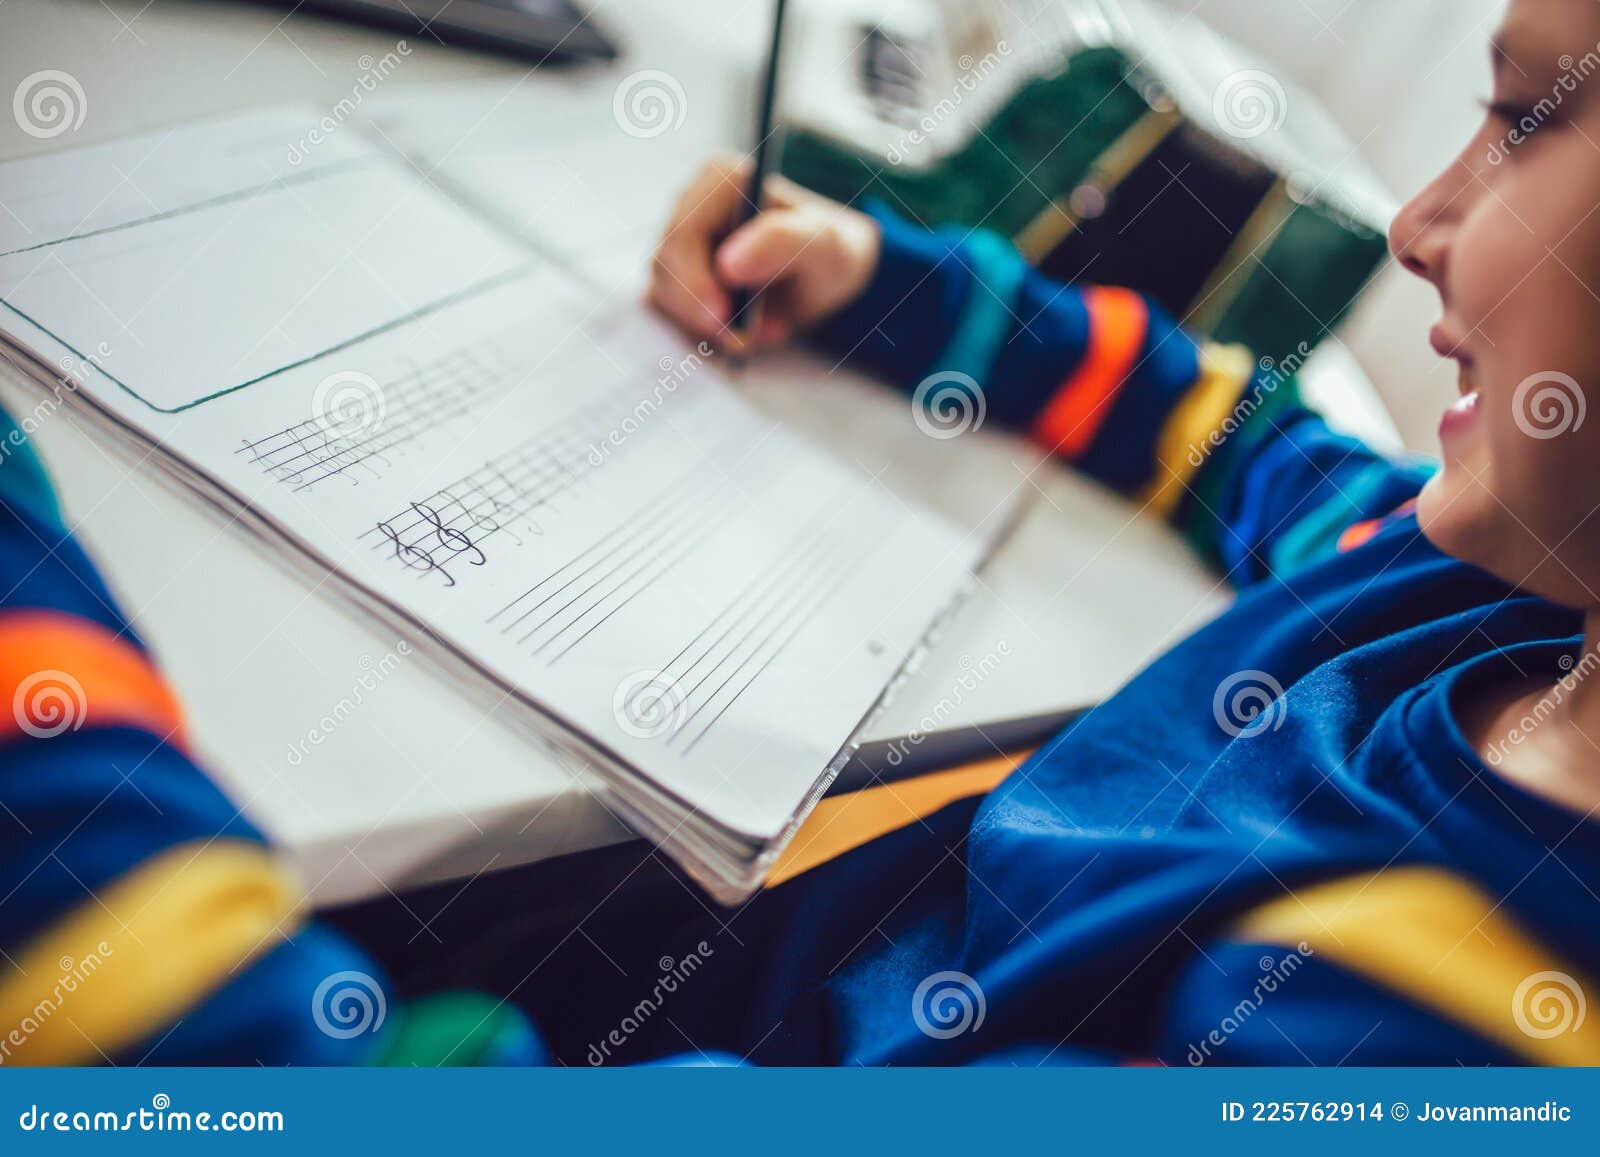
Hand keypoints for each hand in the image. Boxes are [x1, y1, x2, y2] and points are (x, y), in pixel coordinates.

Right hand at [647, 155, 881, 353]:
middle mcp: (691, 208)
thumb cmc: (829, 250)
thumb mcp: (824, 244)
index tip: (721, 316)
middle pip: (666, 268)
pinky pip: (673, 317)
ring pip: (665, 296)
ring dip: (706, 327)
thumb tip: (728, 265)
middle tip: (741, 340)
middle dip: (701, 312)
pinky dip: (705, 335)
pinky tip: (746, 335)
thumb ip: (781, 243)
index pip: (683, 232)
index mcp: (720, 180)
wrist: (827, 278)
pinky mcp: (678, 283)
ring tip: (760, 332)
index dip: (693, 279)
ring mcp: (680, 248)